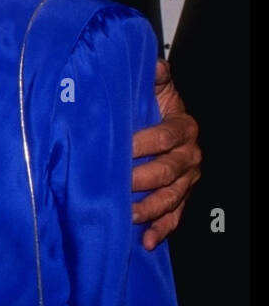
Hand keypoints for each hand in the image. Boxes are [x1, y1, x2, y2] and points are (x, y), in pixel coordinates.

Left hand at [130, 59, 201, 249]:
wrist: (169, 122)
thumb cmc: (155, 106)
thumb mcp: (155, 88)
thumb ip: (155, 76)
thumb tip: (153, 64)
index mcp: (183, 128)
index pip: (163, 137)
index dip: (141, 143)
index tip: (119, 147)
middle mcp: (189, 156)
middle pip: (166, 171)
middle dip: (140, 179)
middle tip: (116, 184)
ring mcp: (186, 180)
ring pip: (170, 198)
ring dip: (149, 209)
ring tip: (128, 216)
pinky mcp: (181, 198)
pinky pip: (175, 217)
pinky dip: (161, 230)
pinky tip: (147, 241)